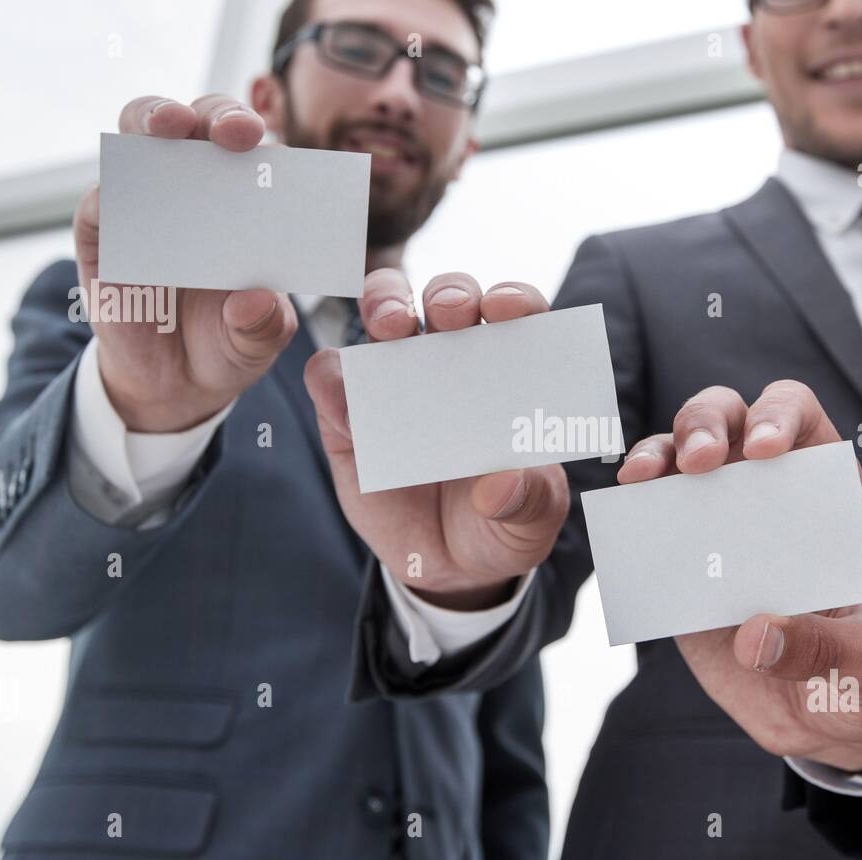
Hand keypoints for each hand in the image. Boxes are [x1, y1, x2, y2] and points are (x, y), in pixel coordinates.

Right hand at [74, 94, 298, 431]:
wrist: (177, 384)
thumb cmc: (229, 342)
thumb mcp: (259, 341)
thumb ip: (265, 324)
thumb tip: (255, 302)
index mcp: (245, 202)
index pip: (253, 151)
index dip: (262, 137)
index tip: (272, 143)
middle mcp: (195, 188)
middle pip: (198, 125)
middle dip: (215, 115)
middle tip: (233, 132)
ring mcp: (144, 204)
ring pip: (139, 137)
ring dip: (153, 120)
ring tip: (170, 128)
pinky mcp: (100, 234)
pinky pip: (99, 203)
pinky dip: (111, 194)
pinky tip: (124, 200)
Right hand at [303, 270, 570, 610]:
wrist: (451, 565)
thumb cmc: (502, 523)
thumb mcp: (531, 520)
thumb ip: (527, 501)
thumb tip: (502, 484)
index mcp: (511, 370)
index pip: (518, 315)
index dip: (514, 300)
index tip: (506, 309)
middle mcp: (454, 358)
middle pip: (448, 298)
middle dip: (448, 293)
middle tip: (447, 311)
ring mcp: (396, 378)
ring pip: (384, 311)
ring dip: (386, 304)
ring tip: (392, 327)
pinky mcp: (346, 411)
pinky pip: (330, 376)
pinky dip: (335, 380)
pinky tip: (348, 406)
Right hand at [619, 380, 861, 772]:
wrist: (825, 718)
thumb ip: (826, 648)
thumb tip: (755, 637)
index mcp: (826, 495)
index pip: (800, 418)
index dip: (778, 415)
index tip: (763, 451)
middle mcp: (768, 494)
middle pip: (728, 419)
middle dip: (704, 424)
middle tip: (697, 463)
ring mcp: (720, 525)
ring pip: (677, 457)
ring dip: (655, 455)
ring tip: (640, 478)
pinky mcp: (683, 566)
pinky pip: (648, 523)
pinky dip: (631, 511)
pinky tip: (623, 518)